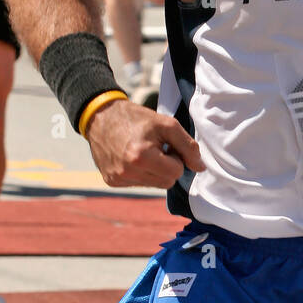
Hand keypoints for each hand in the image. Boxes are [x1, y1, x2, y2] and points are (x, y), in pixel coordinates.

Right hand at [85, 100, 204, 188]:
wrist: (101, 116)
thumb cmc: (137, 118)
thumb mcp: (167, 124)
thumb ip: (188, 146)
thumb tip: (200, 168)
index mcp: (142, 157)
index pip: (177, 172)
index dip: (176, 157)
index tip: (165, 144)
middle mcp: (127, 172)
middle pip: (167, 182)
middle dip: (167, 166)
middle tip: (156, 148)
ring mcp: (118, 179)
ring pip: (154, 185)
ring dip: (154, 170)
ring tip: (144, 152)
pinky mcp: (111, 182)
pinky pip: (138, 184)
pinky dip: (140, 173)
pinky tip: (132, 158)